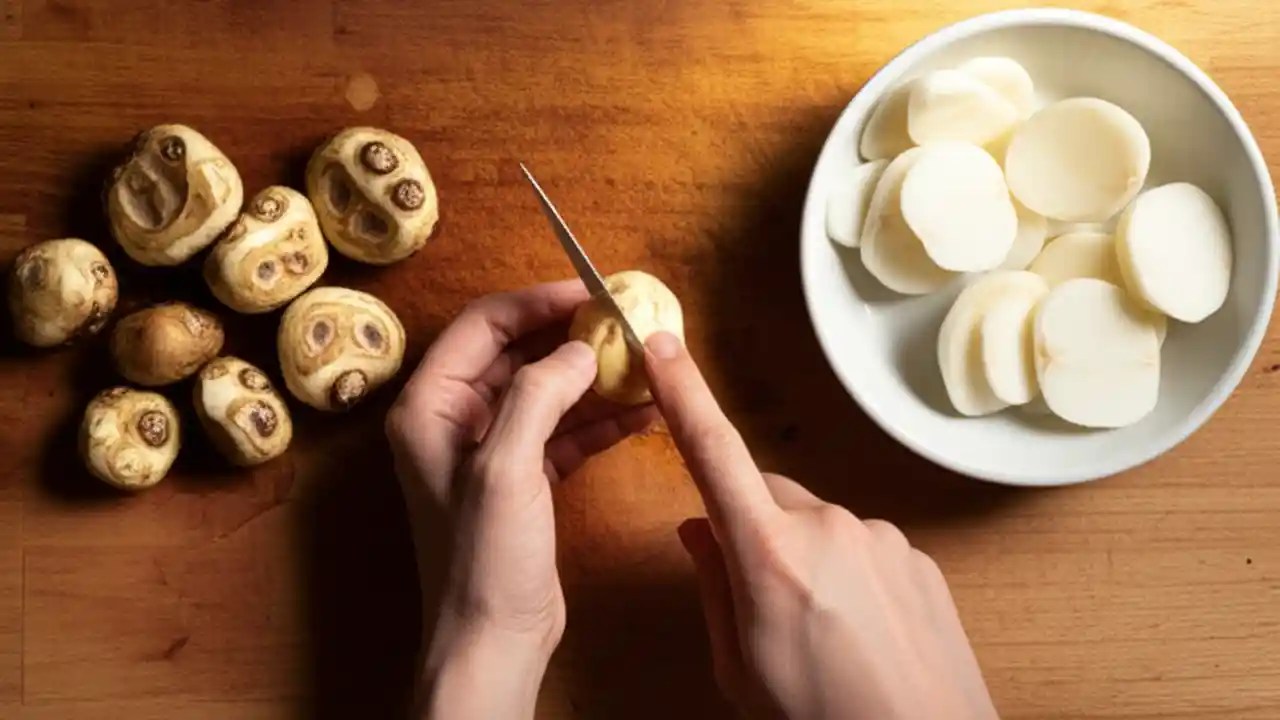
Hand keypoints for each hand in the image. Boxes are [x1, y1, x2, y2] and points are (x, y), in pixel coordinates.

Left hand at [386, 280, 657, 719]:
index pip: (482, 325)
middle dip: (570, 335)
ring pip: (546, 391)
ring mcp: (490, 450)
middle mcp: (454, 420)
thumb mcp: (505, 467)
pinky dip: (601, 419)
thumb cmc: (483, 559)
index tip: (590, 291)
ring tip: (643, 360)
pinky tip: (644, 410)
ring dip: (592, 376)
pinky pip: (565, 431)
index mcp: (429, 406)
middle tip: (623, 320)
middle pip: (516, 353)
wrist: (493, 641)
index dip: (536, 302)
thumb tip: (581, 346)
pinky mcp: (524, 478)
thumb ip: (538, 395)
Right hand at [644, 332, 998, 719]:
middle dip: (750, 528)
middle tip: (757, 600)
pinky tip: (858, 632)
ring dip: (804, 558)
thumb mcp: (739, 668)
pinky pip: (863, 547)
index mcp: (769, 556)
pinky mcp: (916, 556)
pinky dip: (849, 575)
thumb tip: (699, 531)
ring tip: (818, 631)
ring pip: (817, 525)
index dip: (683, 394)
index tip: (662, 346)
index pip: (713, 454)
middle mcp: (829, 528)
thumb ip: (713, 587)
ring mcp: (881, 538)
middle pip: (766, 496)